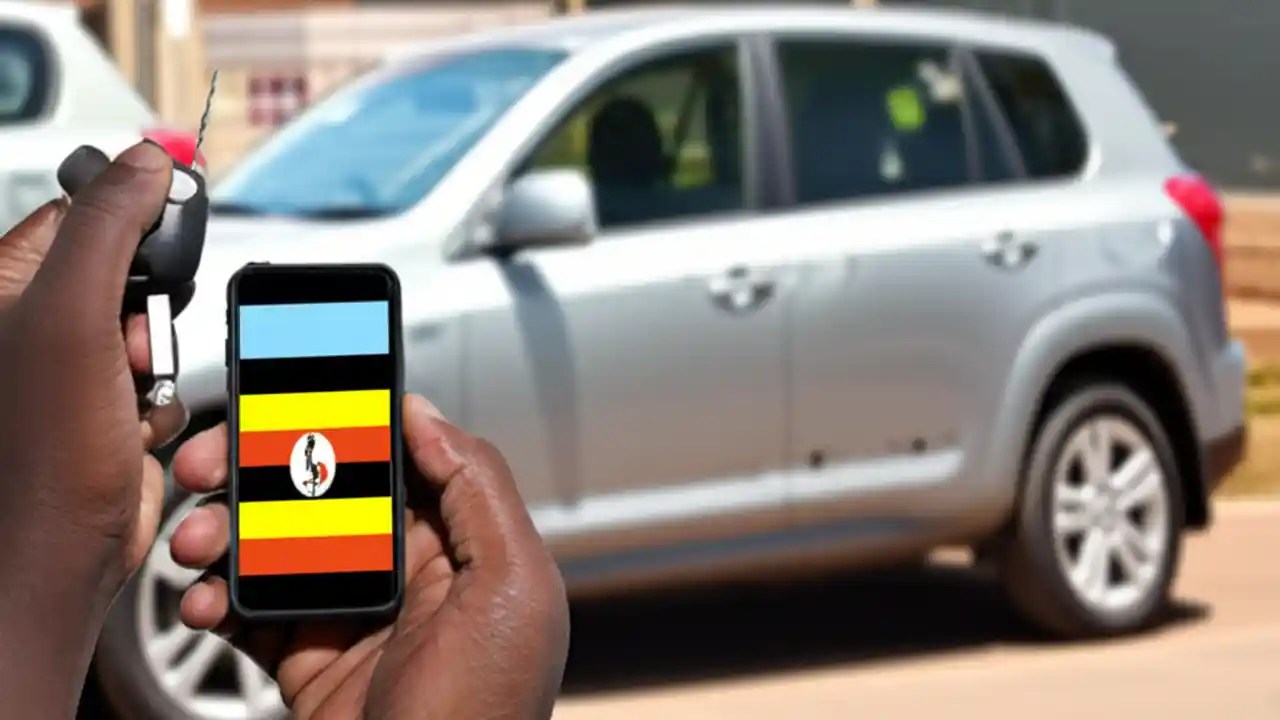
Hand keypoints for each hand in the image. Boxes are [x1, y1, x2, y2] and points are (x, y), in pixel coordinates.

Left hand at [0, 143, 189, 713]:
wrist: (59, 554)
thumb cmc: (44, 452)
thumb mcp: (74, 315)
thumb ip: (110, 226)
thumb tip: (149, 158)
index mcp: (4, 287)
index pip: (81, 213)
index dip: (133, 221)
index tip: (168, 232)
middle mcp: (31, 325)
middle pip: (126, 272)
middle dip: (150, 311)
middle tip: (131, 341)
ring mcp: (69, 373)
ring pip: (152, 330)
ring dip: (158, 363)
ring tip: (130, 393)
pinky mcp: (103, 413)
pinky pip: (158, 382)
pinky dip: (160, 404)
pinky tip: (133, 428)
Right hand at [170, 395, 570, 718]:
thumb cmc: (484, 714)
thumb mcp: (510, 589)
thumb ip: (477, 490)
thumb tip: (426, 414)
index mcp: (458, 546)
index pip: (394, 458)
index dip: (340, 421)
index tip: (285, 396)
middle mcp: (406, 574)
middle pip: (322, 494)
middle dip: (260, 471)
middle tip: (210, 465)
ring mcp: (352, 618)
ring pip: (276, 546)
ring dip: (224, 532)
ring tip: (195, 544)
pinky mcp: (308, 661)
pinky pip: (251, 612)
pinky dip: (215, 598)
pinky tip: (202, 600)